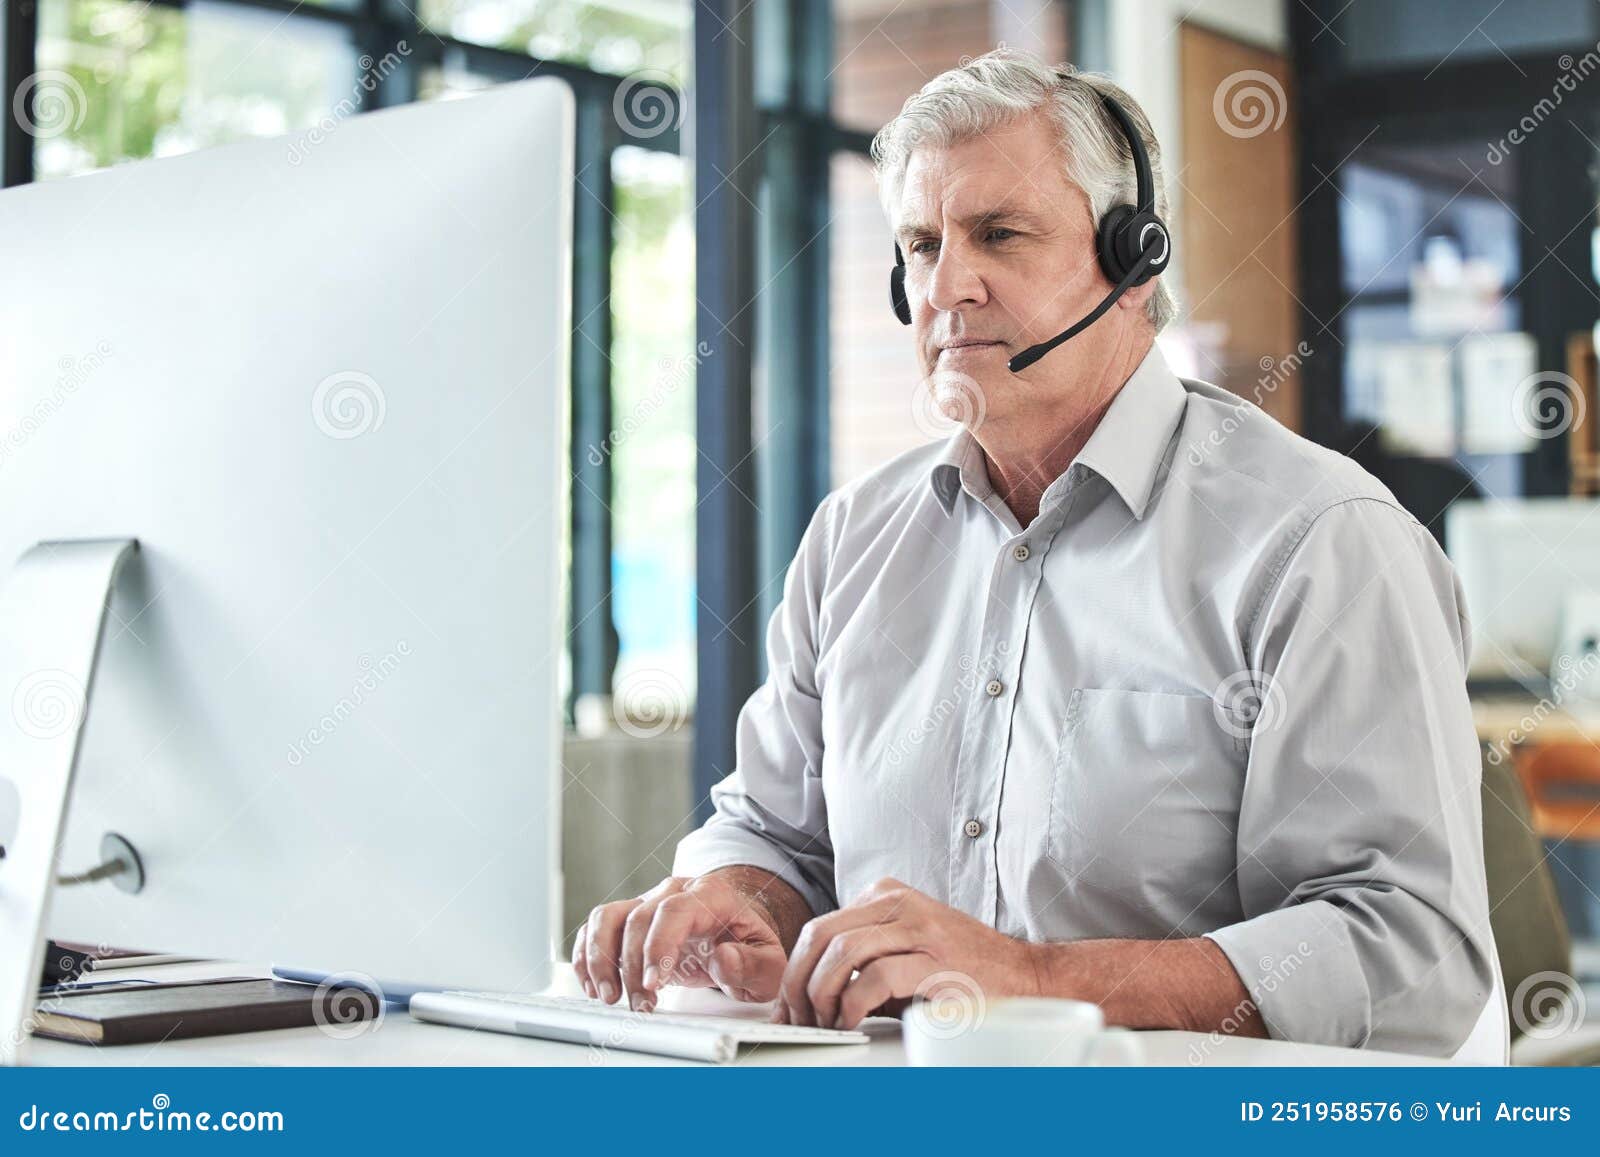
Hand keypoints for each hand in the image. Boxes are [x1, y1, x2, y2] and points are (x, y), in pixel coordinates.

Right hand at [571, 873, 788, 1011]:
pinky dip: (588, 955)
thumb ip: (751, 963)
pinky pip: (597, 927)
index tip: (654, 983)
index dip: (659, 946)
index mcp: (711, 894)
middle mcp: (674, 892)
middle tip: (642, 1006)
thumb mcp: (768, 962)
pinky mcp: (631, 917)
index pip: (676, 910)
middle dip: (633, 968)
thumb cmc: (751, 946)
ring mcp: (649, 901)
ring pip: (608, 917)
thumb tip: (723, 958)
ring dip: (600, 959)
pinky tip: (594, 986)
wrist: (739, 933)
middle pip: (639, 919)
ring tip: (609, 996)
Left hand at [775, 877, 1038, 1028]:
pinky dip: (851, 1004)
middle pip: (821, 934)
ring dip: (821, 995)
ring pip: (841, 951)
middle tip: (798, 1019)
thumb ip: (857, 962)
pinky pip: (875, 976)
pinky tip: (852, 1022)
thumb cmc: (961, 973)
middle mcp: (899, 904)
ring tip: (825, 1023)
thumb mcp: (901, 954)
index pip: (818, 927)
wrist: (1025, 979)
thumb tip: (805, 998)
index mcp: (885, 896)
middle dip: (799, 983)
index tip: (789, 1007)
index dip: (795, 971)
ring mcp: (920, 928)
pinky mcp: (936, 960)